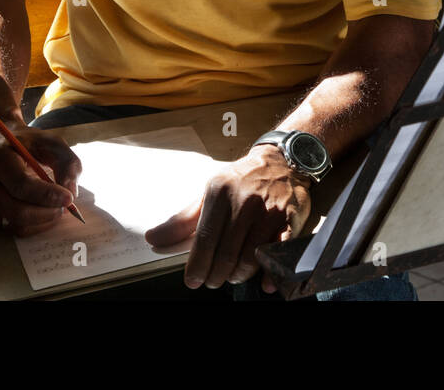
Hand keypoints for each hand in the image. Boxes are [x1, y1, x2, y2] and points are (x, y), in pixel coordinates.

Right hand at [0, 124, 81, 235]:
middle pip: (17, 211)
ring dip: (43, 221)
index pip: (21, 184)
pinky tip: (47, 211)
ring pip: (17, 224)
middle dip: (47, 213)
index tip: (69, 198)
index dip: (47, 195)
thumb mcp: (52, 143)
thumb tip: (72, 192)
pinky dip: (37, 225)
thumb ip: (67, 163)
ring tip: (57, 206)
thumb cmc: (29, 144)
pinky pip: (16, 228)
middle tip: (66, 205)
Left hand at [144, 145, 310, 290]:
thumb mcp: (209, 193)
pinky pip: (280, 252)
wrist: (281, 161)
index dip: (197, 264)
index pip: (204, 238)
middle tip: (212, 280)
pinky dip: (271, 273)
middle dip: (216, 274)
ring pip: (251, 257)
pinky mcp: (291, 219)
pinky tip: (264, 283)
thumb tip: (153, 240)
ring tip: (233, 275)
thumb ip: (182, 220)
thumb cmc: (240, 181)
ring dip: (239, 275)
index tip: (192, 280)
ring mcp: (269, 211)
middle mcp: (245, 201)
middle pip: (227, 253)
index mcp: (220, 193)